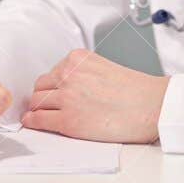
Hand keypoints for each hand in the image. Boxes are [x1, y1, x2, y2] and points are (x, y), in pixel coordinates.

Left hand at [22, 49, 169, 143]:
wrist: (151, 107)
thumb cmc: (136, 91)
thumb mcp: (104, 68)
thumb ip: (82, 73)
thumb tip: (66, 87)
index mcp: (77, 59)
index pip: (52, 72)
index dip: (52, 86)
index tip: (53, 93)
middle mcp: (68, 75)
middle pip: (41, 86)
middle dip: (44, 96)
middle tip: (47, 105)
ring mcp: (66, 98)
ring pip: (37, 102)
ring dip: (38, 109)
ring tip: (41, 115)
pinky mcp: (68, 121)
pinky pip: (39, 120)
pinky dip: (32, 122)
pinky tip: (32, 123)